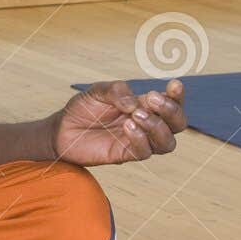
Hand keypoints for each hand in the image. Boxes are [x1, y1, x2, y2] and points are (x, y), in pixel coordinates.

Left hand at [52, 79, 186, 166]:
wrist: (62, 129)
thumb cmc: (83, 108)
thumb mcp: (98, 91)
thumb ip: (117, 91)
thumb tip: (135, 103)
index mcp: (144, 105)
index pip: (172, 103)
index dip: (178, 95)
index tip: (174, 84)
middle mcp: (146, 124)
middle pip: (178, 124)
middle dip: (172, 111)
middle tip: (152, 99)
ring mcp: (138, 141)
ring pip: (167, 142)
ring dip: (157, 127)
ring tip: (136, 115)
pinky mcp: (125, 155)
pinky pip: (145, 152)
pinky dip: (140, 139)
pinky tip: (127, 126)